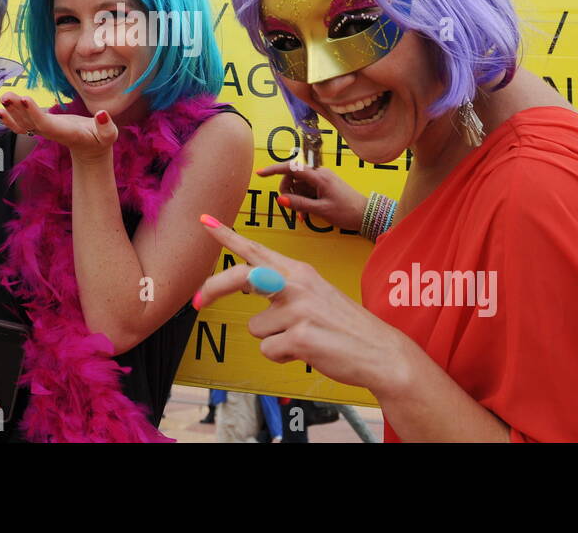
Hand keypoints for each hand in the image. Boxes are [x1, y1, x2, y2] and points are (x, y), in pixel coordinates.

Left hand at [0, 92, 116, 162]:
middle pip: (30, 122)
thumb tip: (102, 114)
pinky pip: (22, 124)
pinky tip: (0, 110)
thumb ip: (106, 126)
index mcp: (65, 133)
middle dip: (17, 110)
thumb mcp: (109, 134)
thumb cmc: (101, 140)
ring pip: (23, 122)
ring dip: (11, 111)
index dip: (34, 113)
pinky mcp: (41, 125)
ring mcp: (44, 130)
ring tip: (3, 96)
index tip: (25, 99)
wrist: (90, 149)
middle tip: (6, 96)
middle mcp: (50, 132)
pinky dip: (10, 118)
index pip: (46, 123)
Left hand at [192, 215, 411, 398]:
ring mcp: (298, 309)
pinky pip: (268, 350)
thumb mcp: (316, 294)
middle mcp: (297, 284)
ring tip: (304, 339)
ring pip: (256, 328)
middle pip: (240, 278)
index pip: (257, 249)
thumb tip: (247, 287)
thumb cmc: (344, 326)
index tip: (204, 220)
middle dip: (213, 289)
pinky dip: (283, 357)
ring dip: (274, 339)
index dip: (227, 236)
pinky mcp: (299, 336)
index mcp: (299, 271)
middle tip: (196, 302)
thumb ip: (283, 286)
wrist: (381, 352)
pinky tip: (308, 352)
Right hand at [257, 161, 366, 229]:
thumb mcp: (321, 210)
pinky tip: (305, 214)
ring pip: (299, 185)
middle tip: (290, 207)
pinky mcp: (324, 185)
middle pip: (293, 177)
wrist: (366, 214)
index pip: (292, 168)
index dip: (275, 169)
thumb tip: (281, 199)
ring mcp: (322, 179)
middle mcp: (320, 174)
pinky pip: (306, 190)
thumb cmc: (347, 212)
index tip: (261, 172)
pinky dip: (303, 200)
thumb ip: (300, 204)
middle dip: (287, 191)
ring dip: (296, 199)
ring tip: (302, 215)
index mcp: (319, 177)